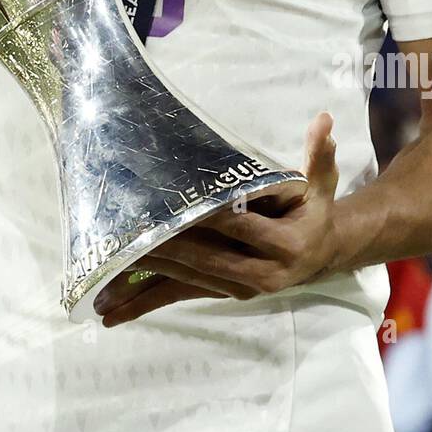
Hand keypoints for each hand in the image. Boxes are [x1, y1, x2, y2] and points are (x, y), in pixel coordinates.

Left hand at [93, 112, 340, 326]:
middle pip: (207, 259)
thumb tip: (324, 120)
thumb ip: (318, 155)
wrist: (322, 254)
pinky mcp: (223, 293)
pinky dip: (147, 300)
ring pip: (188, 283)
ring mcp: (240, 287)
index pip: (242, 227)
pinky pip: (182, 296)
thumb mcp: (320, 183)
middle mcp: (262, 272)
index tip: (179, 207)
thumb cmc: (313, 211)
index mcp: (286, 243)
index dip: (212, 218)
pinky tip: (114, 311)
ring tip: (107, 287)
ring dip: (147, 282)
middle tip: (130, 239)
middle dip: (168, 250)